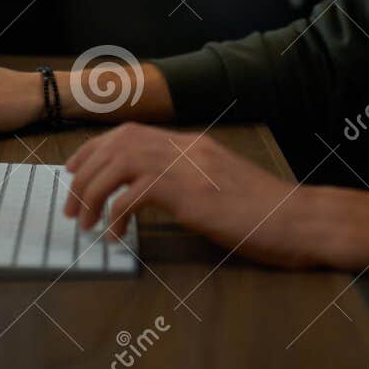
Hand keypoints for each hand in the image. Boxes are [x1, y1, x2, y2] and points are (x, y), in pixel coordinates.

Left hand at [63, 122, 344, 269]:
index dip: (94, 150)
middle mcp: (186, 147)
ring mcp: (188, 167)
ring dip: (92, 193)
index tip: (74, 172)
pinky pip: (133, 195)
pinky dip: (115, 214)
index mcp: (192, 143)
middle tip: (70, 207)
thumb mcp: (221, 186)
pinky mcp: (189, 193)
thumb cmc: (266, 213)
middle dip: (84, 174)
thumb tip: (155, 193)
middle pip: (116, 144)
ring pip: (118, 164)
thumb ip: (190, 181)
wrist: (298, 219)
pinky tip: (116, 235)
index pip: (130, 133)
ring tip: (85, 223)